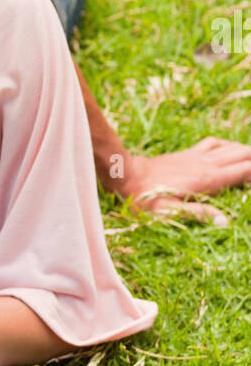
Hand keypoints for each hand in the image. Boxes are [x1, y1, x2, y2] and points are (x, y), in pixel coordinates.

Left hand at [116, 139, 250, 224]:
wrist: (126, 175)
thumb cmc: (146, 199)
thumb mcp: (170, 212)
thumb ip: (199, 215)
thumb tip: (225, 222)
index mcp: (209, 179)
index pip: (246, 171)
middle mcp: (208, 163)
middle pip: (244, 155)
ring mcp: (199, 156)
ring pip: (233, 147)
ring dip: (247, 151)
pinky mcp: (189, 153)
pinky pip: (215, 143)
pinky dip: (229, 144)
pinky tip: (232, 148)